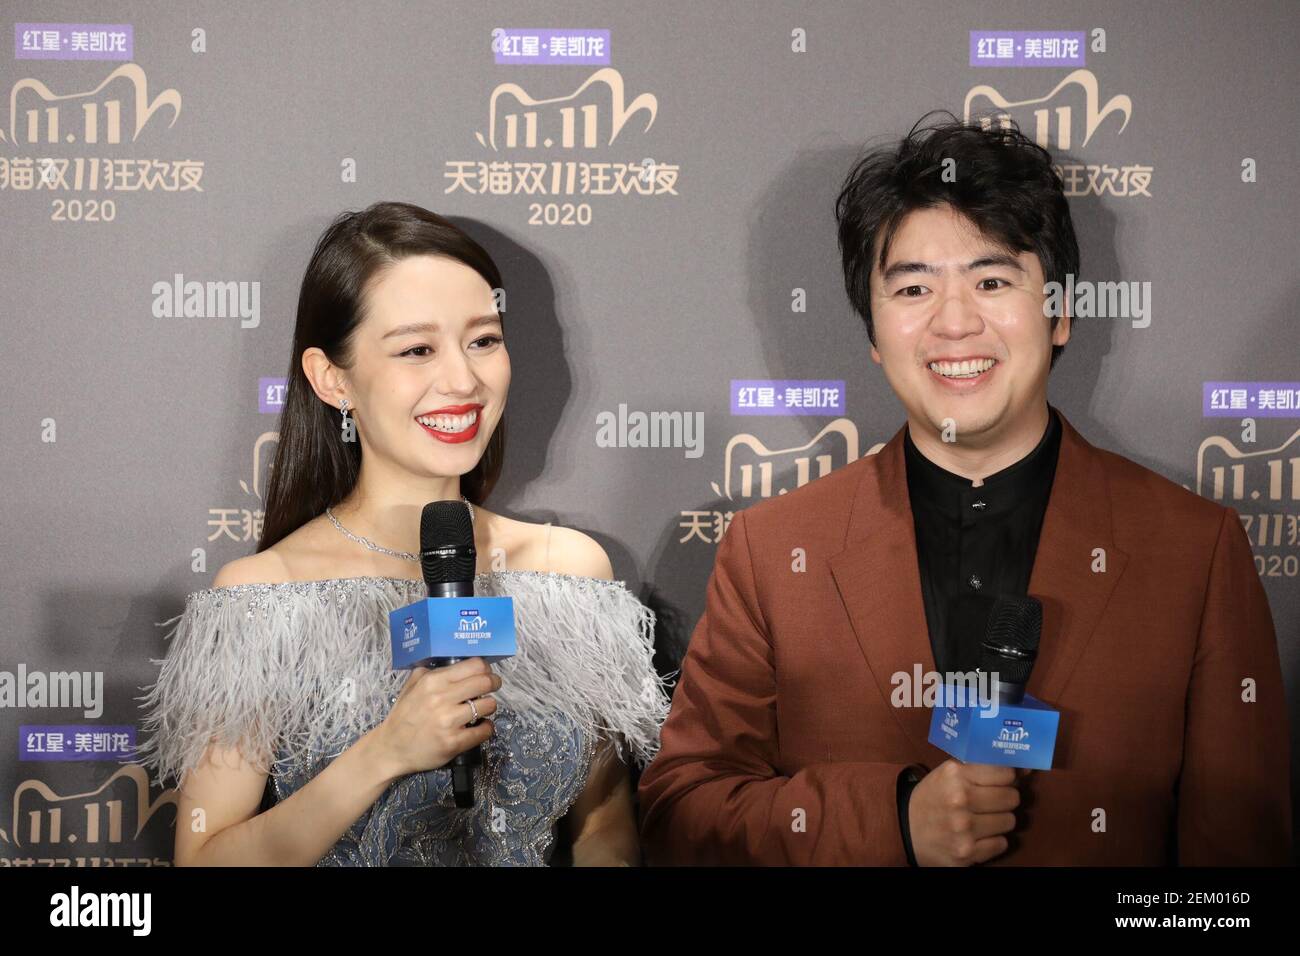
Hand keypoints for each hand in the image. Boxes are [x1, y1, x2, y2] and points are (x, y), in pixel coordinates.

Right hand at [368, 657, 500, 778]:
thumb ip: (432, 671)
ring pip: (489, 705)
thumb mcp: (412, 686)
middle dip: (493, 683)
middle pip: (485, 682)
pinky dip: (487, 727)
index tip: (486, 674)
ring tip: (482, 710)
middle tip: (492, 688)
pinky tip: (480, 726)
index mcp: (433, 681)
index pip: (474, 666)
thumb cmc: (404, 715)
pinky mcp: (454, 742)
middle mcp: (442, 698)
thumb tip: (457, 663)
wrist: (391, 748)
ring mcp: (449, 721)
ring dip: (489, 706)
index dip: (485, 669)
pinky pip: (484, 731)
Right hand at [908, 760, 1026, 865]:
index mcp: (955, 775)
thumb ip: (983, 767)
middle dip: (1004, 799)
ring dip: (999, 820)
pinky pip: (1002, 844)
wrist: (904, 829)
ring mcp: (964, 829)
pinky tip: (978, 835)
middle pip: (1012, 798)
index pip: (1006, 773)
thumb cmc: (933, 797)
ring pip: (1010, 822)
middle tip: (990, 801)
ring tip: (982, 819)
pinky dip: (993, 840)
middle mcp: (960, 800)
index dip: (1006, 778)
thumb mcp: (950, 773)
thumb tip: (1026, 769)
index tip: (999, 781)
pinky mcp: (967, 853)